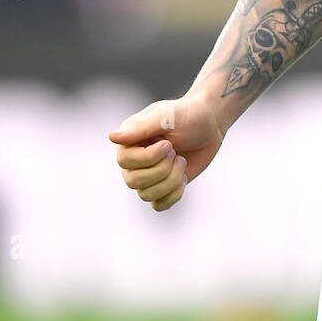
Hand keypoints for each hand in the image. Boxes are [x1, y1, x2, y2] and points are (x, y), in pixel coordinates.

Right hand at [108, 91, 225, 211]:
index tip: (168, 144)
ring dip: (172, 179)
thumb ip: (140, 128)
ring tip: (181, 161)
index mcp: (128, 141)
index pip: (125, 162)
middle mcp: (133, 161)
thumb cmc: (187, 115)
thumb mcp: (166, 116)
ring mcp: (147, 176)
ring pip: (147, 195)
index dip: (150, 157)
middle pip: (134, 182)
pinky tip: (183, 177)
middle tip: (175, 152)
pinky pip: (159, 205)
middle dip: (163, 169)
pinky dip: (174, 194)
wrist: (210, 125)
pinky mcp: (162, 188)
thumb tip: (111, 136)